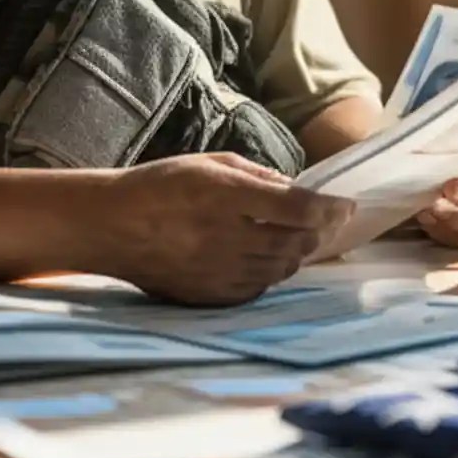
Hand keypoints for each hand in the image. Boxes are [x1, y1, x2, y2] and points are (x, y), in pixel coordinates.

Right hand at [95, 153, 352, 305]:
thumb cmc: (161, 185)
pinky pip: (259, 287)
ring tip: (298, 237)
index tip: (347, 206)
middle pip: (297, 241)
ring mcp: (219, 270)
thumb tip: (297, 189)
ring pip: (282, 267)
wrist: (109, 226)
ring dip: (298, 252)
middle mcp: (227, 236)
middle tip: (327, 222)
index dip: (331, 209)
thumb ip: (259, 175)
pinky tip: (267, 257)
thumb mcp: (212, 163)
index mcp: (228, 196)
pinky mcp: (210, 293)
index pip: (299, 208)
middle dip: (320, 231)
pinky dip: (272, 272)